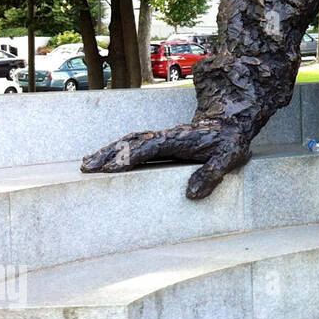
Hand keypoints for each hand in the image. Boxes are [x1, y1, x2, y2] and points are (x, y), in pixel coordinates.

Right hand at [80, 119, 251, 199]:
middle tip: (87, 167)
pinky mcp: (161, 142)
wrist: (232, 123)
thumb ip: (212, 174)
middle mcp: (166, 136)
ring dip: (108, 151)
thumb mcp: (228, 158)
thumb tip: (191, 195)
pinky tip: (107, 159)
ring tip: (86, 164)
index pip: (148, 148)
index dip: (129, 157)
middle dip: (108, 154)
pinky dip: (118, 150)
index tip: (110, 168)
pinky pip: (135, 144)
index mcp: (179, 140)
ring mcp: (162, 138)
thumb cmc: (230, 142)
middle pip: (131, 142)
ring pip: (130, 141)